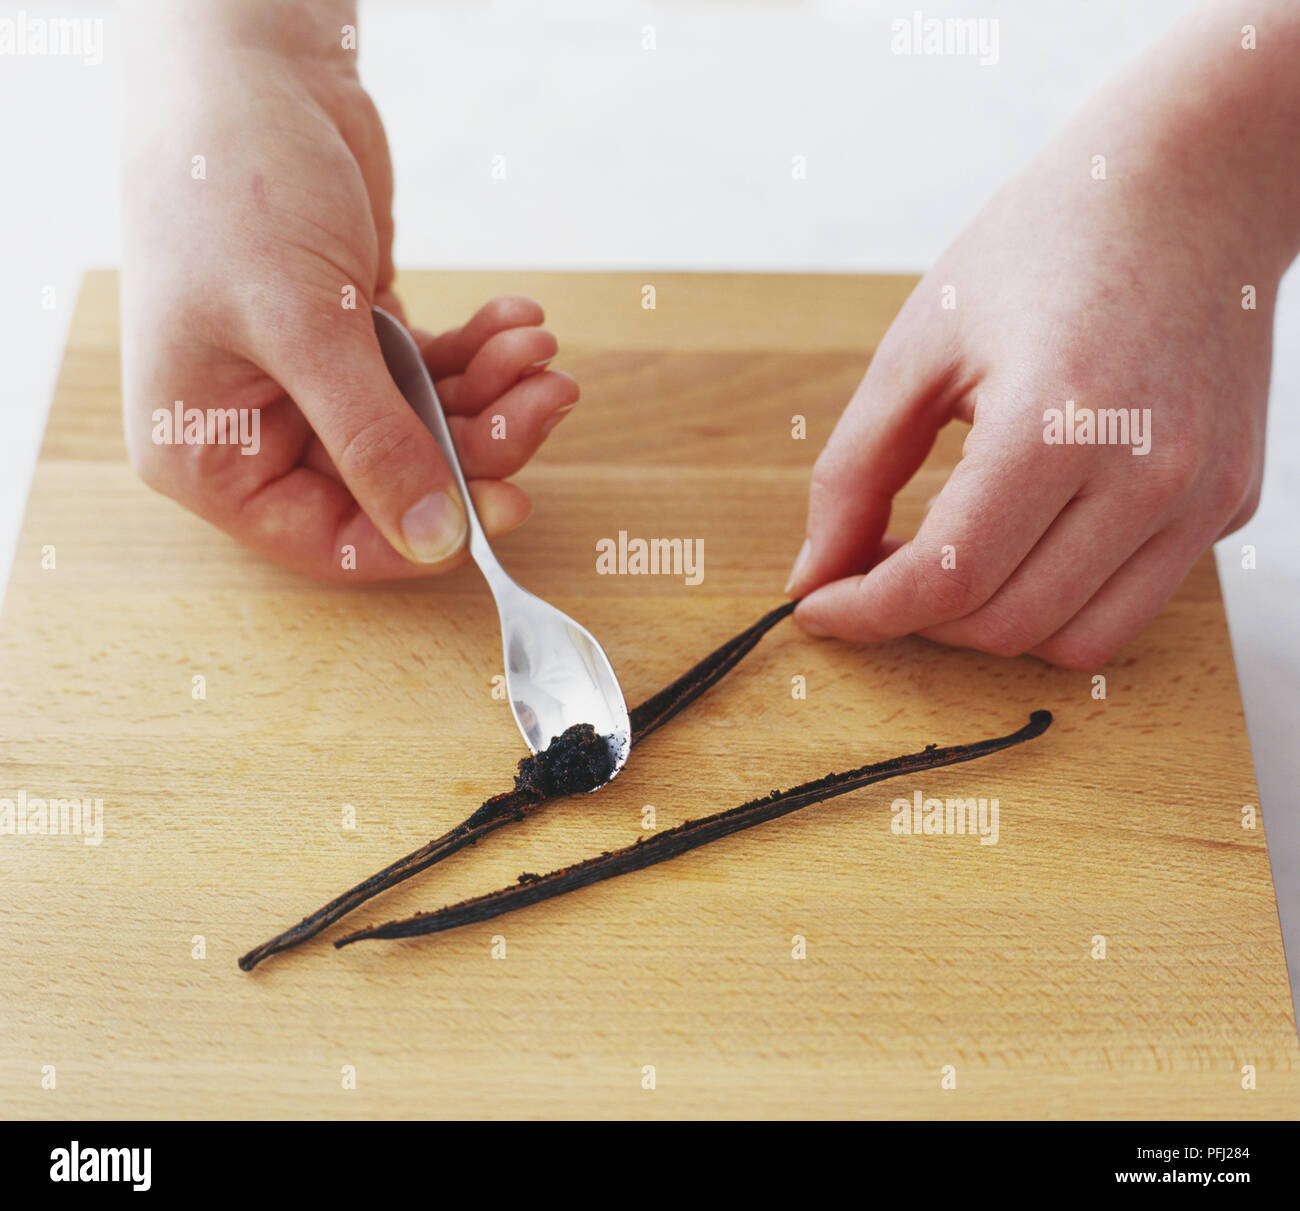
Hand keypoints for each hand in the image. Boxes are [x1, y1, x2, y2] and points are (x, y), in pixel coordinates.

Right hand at [120, 8, 576, 580]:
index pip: (331, 540)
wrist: (251, 71)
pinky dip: (481, 354)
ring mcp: (314, 390)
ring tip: (539, 351)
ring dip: (495, 394)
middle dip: (482, 443)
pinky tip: (517, 324)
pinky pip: (436, 377)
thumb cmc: (232, 187)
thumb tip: (436, 538)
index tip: (506, 505)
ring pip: (429, 431)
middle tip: (547, 398)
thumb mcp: (302, 327)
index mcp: (212, 458)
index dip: (424, 534)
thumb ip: (374, 441)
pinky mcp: (359, 345)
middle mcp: (262, 436)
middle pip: (398, 486)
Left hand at [786, 4, 1298, 667]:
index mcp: (1057, 422)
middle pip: (1003, 625)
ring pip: (1072, 643)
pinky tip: (1024, 535)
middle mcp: (1147, 475)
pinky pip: (1129, 604)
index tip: (819, 607)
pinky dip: (1058, 599)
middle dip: (917, 617)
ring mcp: (1201, 497)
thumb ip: (853, 472)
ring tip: (949, 556)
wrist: (1192, 187)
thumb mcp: (918, 347)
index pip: (946, 578)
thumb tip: (814, 575)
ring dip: (989, 623)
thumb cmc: (1045, 248)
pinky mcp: (1228, 503)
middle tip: (878, 565)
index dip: (865, 611)